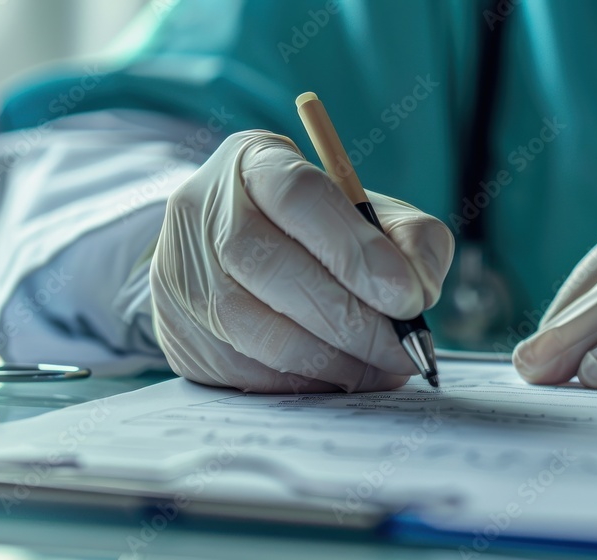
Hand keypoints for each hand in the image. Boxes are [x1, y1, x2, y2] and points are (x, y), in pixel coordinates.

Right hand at [150, 131, 453, 392]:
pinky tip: (339, 377)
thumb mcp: (369, 214)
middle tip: (402, 349)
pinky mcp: (176, 330)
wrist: (233, 251)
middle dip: (350, 319)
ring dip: (328, 359)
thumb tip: (420, 289)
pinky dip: (301, 381)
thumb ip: (410, 238)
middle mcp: (202, 210)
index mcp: (255, 162)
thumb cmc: (315, 230)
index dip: (356, 250)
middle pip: (269, 265)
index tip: (407, 297)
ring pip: (251, 326)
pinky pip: (240, 368)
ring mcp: (179, 272)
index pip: (301, 196)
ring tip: (379, 368)